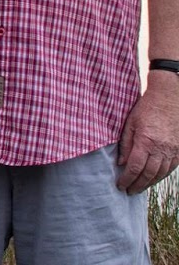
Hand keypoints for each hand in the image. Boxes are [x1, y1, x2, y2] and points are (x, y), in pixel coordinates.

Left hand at [118, 73, 178, 192]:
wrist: (169, 99)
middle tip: (128, 191)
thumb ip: (125, 143)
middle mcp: (161, 149)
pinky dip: (161, 176)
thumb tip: (121, 163)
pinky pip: (170, 168)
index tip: (120, 185)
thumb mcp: (130, 123)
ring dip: (149, 183)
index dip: (127, 179)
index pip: (135, 167)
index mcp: (146, 142)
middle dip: (137, 185)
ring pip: (160, 173)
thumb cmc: (146, 109)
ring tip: (139, 188)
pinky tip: (153, 179)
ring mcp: (172, 151)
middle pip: (148, 174)